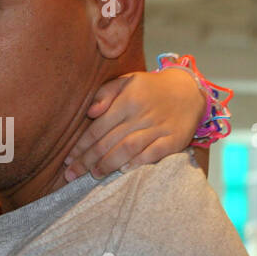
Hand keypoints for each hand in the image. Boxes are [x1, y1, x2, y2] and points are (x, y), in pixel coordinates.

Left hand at [64, 66, 204, 180]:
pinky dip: (137, 163)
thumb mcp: (126, 81)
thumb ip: (105, 93)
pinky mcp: (174, 140)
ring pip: (128, 149)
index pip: (98, 127)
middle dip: (88, 160)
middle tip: (72, 174)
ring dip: (108, 164)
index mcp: (127, 100)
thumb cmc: (149, 88)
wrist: (188, 90)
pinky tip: (122, 171)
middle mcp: (142, 114)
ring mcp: (159, 128)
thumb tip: (90, 112)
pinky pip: (153, 154)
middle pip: (109, 141)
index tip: (68, 159)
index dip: (81, 145)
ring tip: (94, 174)